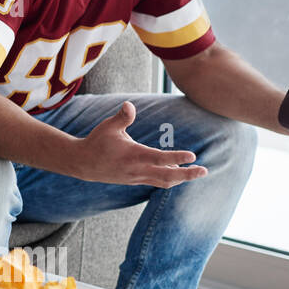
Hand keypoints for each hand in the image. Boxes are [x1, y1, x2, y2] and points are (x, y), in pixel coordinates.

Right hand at [73, 101, 207, 186]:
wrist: (83, 164)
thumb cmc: (97, 142)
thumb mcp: (108, 127)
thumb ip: (122, 117)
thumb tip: (129, 105)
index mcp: (133, 155)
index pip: (159, 158)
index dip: (177, 158)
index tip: (193, 156)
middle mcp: (137, 169)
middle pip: (167, 176)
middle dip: (187, 174)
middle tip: (204, 170)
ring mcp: (136, 177)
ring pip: (163, 182)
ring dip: (181, 179)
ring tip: (196, 172)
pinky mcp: (135, 180)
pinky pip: (156, 182)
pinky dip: (169, 179)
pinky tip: (177, 174)